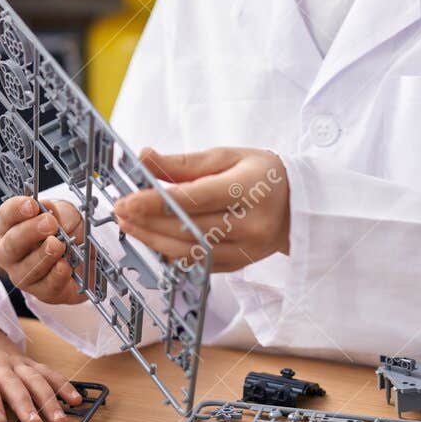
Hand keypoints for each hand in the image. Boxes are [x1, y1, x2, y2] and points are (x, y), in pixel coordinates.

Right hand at [0, 195, 85, 305]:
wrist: (83, 259)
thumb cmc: (64, 231)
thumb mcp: (63, 213)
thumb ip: (56, 210)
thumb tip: (48, 208)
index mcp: (9, 227)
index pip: (5, 216)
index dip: (16, 210)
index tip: (32, 205)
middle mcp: (9, 252)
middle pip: (11, 244)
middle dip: (30, 232)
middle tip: (49, 223)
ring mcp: (22, 274)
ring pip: (27, 268)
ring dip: (44, 255)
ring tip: (58, 244)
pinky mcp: (41, 292)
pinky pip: (47, 287)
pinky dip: (56, 276)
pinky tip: (64, 266)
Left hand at [0, 308, 82, 421]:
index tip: (0, 421)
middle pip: (14, 385)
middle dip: (26, 404)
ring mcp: (14, 362)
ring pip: (35, 379)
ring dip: (50, 399)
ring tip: (61, 418)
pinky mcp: (25, 361)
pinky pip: (46, 372)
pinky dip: (62, 384)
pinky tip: (75, 399)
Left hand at [112, 147, 289, 270]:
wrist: (299, 205)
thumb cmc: (262, 174)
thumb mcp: (227, 156)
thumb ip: (183, 161)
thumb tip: (144, 157)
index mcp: (251, 189)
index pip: (196, 198)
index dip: (157, 201)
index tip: (127, 200)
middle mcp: (252, 224)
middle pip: (190, 228)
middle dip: (149, 221)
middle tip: (120, 210)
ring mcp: (248, 249)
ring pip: (191, 252)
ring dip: (154, 240)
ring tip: (129, 225)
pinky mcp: (240, 264)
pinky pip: (198, 263)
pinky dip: (171, 253)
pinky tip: (152, 239)